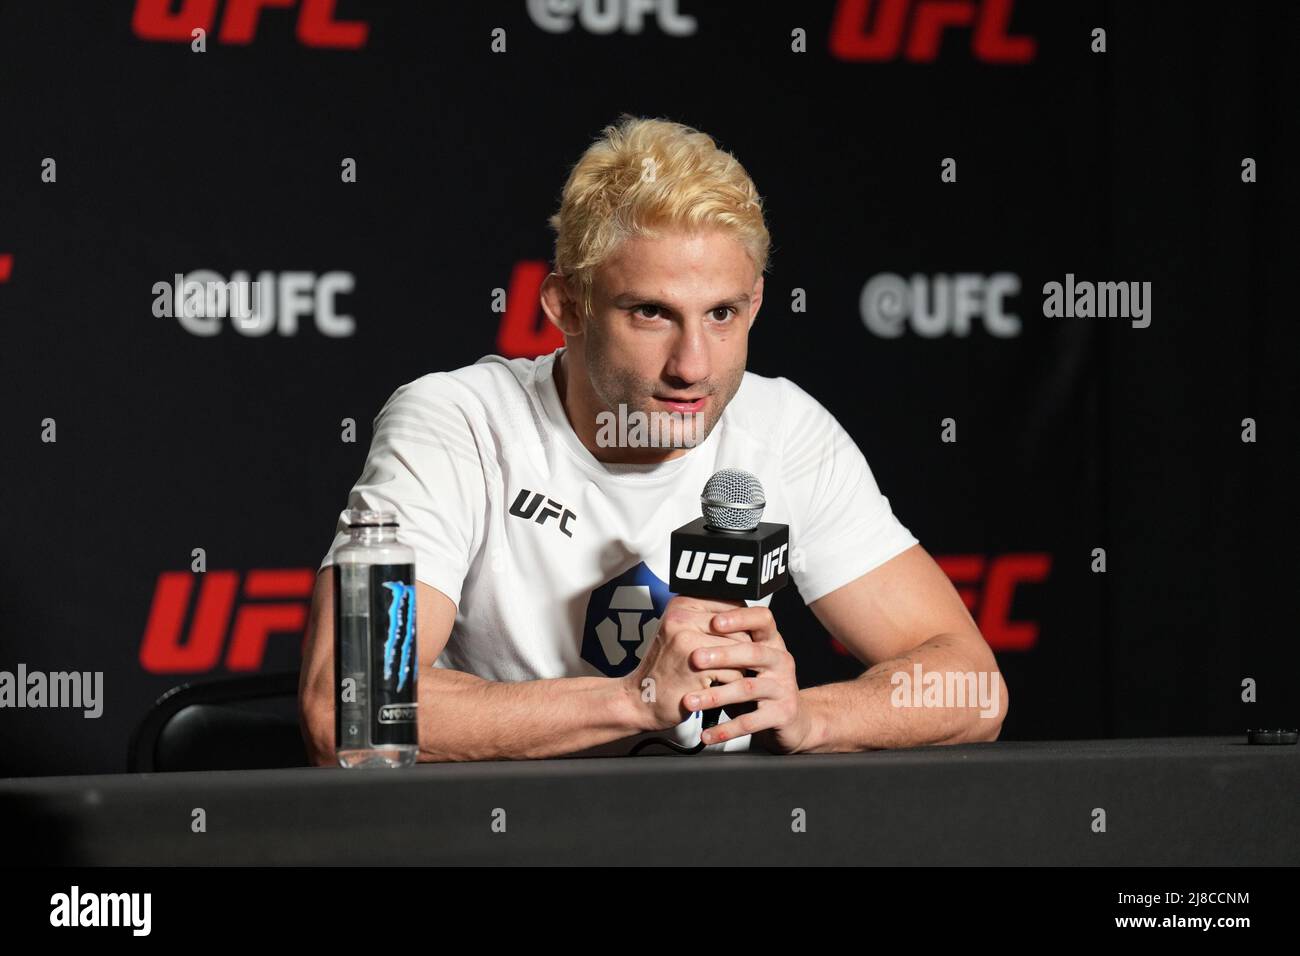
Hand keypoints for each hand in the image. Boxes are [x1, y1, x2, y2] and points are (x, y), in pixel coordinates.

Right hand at [623, 594, 750, 731]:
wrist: (640, 700)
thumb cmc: (667, 668)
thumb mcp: (682, 633)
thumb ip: (711, 620)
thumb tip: (753, 616)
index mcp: (681, 603)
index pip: (733, 605)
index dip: (744, 627)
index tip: (739, 642)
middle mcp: (682, 617)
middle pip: (740, 628)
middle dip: (744, 651)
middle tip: (733, 665)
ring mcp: (687, 641)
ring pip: (741, 651)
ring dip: (740, 668)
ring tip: (724, 676)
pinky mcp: (695, 667)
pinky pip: (735, 673)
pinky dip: (732, 685)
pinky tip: (716, 688)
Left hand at [686, 605, 814, 753]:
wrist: (793, 721)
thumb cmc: (760, 686)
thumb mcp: (747, 662)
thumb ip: (728, 646)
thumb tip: (689, 629)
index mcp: (771, 642)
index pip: (761, 619)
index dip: (740, 618)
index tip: (714, 621)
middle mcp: (780, 660)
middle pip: (753, 652)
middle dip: (721, 655)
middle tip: (695, 658)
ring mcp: (783, 688)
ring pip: (747, 688)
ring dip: (715, 695)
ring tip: (690, 701)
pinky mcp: (782, 714)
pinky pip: (750, 722)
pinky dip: (725, 729)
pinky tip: (707, 734)